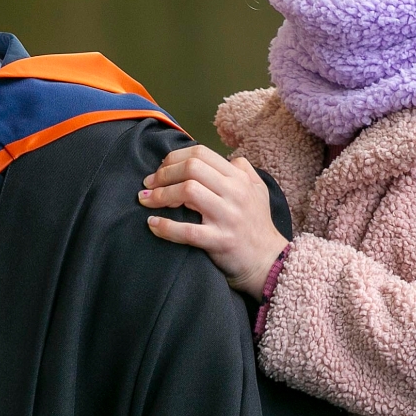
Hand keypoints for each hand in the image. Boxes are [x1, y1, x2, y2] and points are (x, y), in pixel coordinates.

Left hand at [140, 146, 287, 296]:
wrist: (269, 261)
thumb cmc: (258, 225)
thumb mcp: (258, 190)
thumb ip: (243, 170)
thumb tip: (226, 158)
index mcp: (239, 178)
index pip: (201, 153)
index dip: (174, 158)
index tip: (160, 170)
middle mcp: (234, 193)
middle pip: (191, 168)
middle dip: (163, 174)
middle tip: (148, 185)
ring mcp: (228, 217)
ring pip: (187, 192)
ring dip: (160, 195)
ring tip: (146, 201)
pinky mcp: (221, 241)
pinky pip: (187, 231)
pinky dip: (165, 226)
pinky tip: (153, 224)